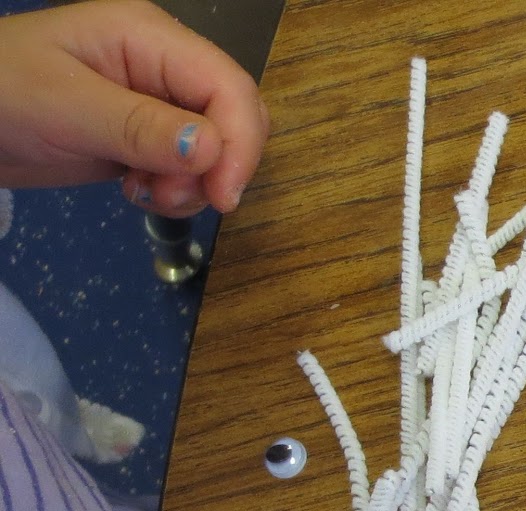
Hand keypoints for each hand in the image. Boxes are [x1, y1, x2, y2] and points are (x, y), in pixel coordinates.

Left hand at [0, 0, 268, 214]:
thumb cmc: (0, 93)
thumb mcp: (63, 105)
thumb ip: (139, 127)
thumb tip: (212, 151)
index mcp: (147, 36)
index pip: (227, 85)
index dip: (240, 141)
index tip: (222, 196)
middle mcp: (162, 66)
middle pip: (233, 116)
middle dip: (220, 165)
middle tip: (174, 197)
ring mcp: (155, 102)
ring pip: (217, 148)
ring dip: (195, 184)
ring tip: (145, 194)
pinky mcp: (146, 138)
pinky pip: (190, 168)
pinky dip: (176, 190)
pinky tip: (136, 191)